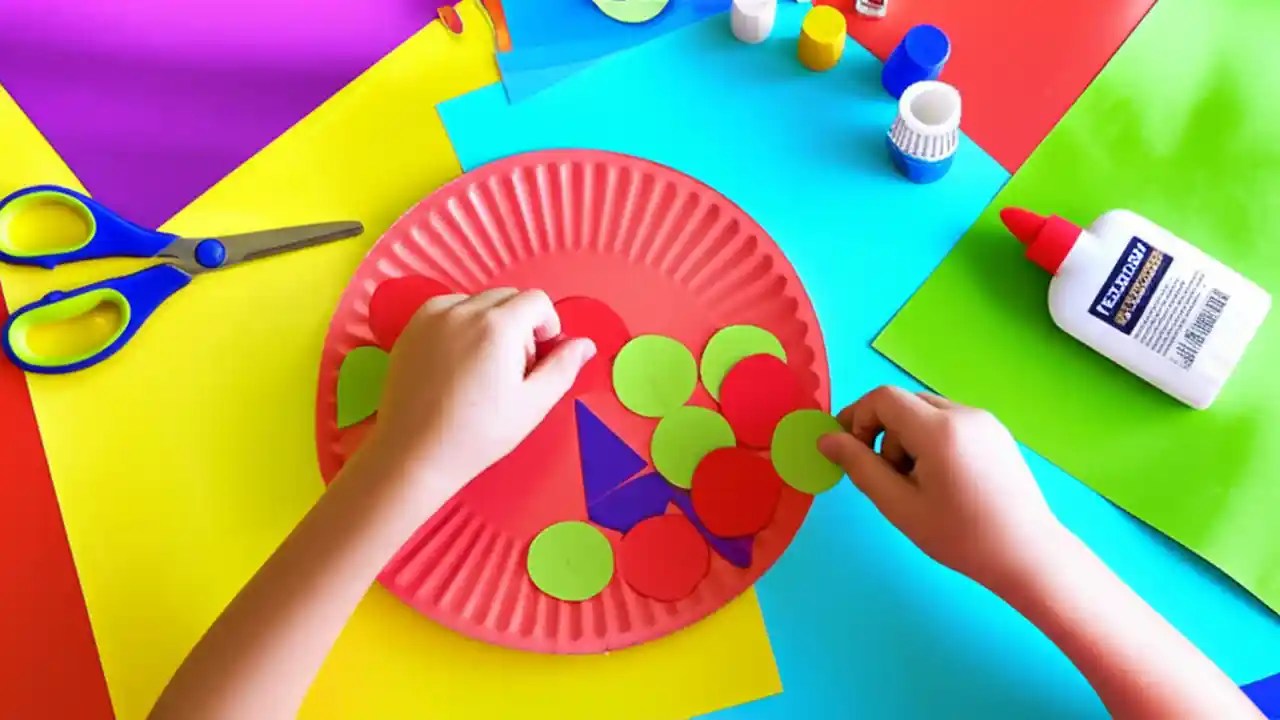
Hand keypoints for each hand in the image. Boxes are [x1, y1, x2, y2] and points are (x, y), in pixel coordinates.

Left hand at [368, 288, 595, 503]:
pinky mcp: (412, 326)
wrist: (414, 453)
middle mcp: (463, 310)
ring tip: (482, 368)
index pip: (537, 300)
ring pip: (479, 302)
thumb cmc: (478, 434)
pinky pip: (450, 309)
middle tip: (512, 369)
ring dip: (491, 322)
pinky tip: (457, 363)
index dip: (548, 326)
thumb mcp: (533, 404)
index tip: (539, 358)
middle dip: (520, 324)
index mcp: (497, 326)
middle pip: (508, 297)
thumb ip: (563, 367)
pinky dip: (462, 325)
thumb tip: (585, 343)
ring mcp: (433, 316)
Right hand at [817, 386, 1065, 590]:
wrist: (1028, 555)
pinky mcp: (996, 433)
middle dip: (882, 432)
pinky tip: (942, 480)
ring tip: (917, 483)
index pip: (883, 398)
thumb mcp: (900, 506)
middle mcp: (963, 414)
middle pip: (904, 402)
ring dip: (907, 437)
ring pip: (926, 412)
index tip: (851, 453)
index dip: (857, 418)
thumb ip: (860, 467)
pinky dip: (931, 440)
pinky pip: (949, 422)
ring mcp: (985, 421)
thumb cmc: (961, 536)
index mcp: (939, 430)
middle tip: (887, 477)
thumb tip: (826, 440)